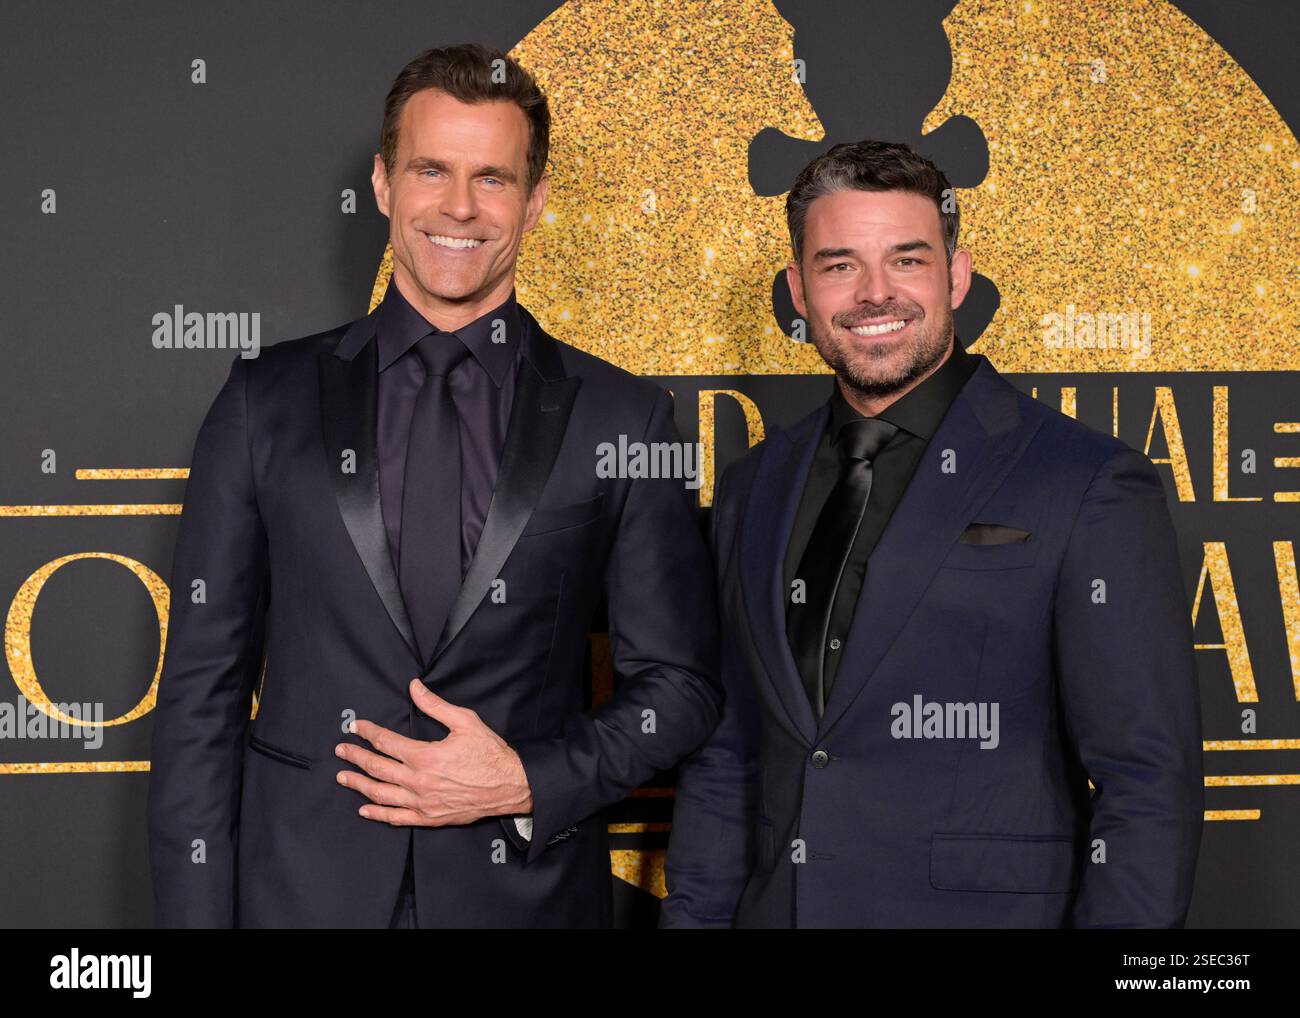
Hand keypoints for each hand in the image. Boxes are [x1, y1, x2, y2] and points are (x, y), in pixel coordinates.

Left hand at [336, 678, 532, 825]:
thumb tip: (414, 687)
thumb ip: (435, 705)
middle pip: (377, 768)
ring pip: (380, 794)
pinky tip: (365, 810)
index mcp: (425, 756)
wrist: (510, 786)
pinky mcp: (429, 817)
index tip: (355, 727)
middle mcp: (418, 781)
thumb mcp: (465, 721)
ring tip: (343, 777)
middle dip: (355, 757)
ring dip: (359, 785)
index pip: (385, 742)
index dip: (367, 733)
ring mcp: (422, 802)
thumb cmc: (490, 754)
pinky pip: (396, 818)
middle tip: (341, 750)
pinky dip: (378, 814)